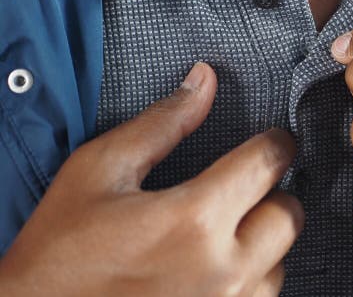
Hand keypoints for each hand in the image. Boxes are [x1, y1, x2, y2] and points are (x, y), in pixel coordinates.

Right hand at [0, 63, 302, 296]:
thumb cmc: (60, 252)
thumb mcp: (98, 172)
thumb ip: (161, 123)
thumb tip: (203, 81)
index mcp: (194, 219)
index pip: (269, 162)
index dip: (275, 142)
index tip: (270, 140)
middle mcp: (222, 269)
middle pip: (288, 215)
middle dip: (272, 193)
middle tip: (244, 187)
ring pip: (280, 260)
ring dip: (261, 240)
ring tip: (221, 232)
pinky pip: (261, 295)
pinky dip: (249, 277)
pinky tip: (214, 266)